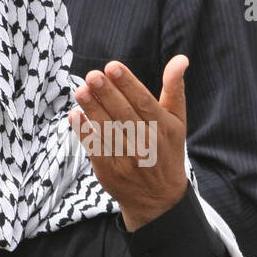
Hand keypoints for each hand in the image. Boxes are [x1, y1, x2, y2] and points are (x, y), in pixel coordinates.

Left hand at [70, 56, 190, 230]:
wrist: (158, 198)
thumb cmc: (166, 149)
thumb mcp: (177, 120)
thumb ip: (175, 88)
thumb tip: (181, 59)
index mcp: (164, 128)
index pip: (144, 102)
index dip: (128, 84)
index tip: (112, 66)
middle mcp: (147, 143)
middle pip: (123, 114)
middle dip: (107, 94)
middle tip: (93, 75)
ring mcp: (127, 159)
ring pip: (107, 130)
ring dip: (93, 110)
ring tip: (81, 91)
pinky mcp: (110, 171)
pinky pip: (95, 148)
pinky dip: (84, 132)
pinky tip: (75, 115)